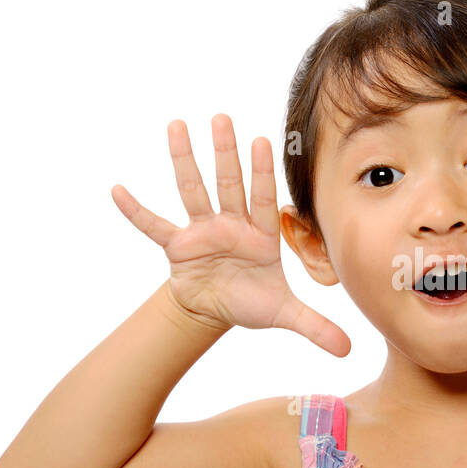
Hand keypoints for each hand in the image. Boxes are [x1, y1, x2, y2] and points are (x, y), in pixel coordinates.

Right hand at [111, 115, 350, 356]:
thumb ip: (315, 326)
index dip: (262, 173)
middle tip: (223, 117)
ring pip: (194, 190)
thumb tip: (348, 350)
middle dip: (226, 153)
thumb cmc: (252, 302)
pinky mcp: (177, 245)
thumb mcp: (284, 315)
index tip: (262, 140)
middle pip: (228, 184)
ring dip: (184, 160)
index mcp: (262, 236)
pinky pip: (154, 225)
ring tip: (177, 125)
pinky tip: (118, 190)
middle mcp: (232, 225)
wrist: (216, 311)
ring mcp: (203, 231)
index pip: (264, 199)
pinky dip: (136, 211)